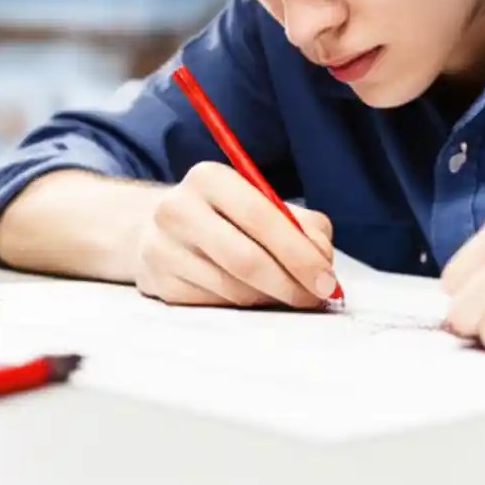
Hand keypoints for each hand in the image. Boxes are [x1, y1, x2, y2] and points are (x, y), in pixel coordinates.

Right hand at [135, 162, 337, 308]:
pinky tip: (253, 294)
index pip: (262, 217)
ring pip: (233, 289)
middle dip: (290, 285)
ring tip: (288, 294)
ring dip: (271, 298)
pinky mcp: (160, 283)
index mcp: (209, 178)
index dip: (300, 253)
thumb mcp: (261, 202)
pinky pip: (215, 305)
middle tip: (317, 298)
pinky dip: (244, 305)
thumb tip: (322, 263)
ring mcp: (163, 249)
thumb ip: (301, 225)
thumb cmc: (224, 215)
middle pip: (246, 260)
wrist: (157, 226)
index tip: (328, 281)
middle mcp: (178, 210)